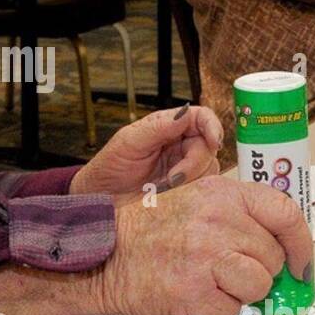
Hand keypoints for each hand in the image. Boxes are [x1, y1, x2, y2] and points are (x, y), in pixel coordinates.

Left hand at [70, 105, 222, 196]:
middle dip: (194, 163)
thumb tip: (183, 114)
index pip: (201, 118)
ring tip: (162, 188)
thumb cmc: (109, 168)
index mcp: (167, 126)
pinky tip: (167, 197)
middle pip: (208, 147)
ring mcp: (183, 168)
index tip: (214, 141)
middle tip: (172, 178)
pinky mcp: (184, 191)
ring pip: (209, 169)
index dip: (213, 126)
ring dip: (190, 180)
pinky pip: (201, 190)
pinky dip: (189, 194)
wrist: (100, 200)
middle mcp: (179, 145)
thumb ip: (157, 128)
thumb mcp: (128, 143)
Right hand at [90, 175, 312, 314]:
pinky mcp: (194, 290)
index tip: (300, 264)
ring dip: (240, 292)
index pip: (285, 213)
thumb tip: (287, 254)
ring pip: (259, 286)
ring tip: (211, 281)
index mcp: (222, 193)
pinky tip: (193, 293)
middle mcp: (218, 219)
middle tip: (229, 271)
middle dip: (259, 271)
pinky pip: (231, 311)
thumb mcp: (197, 202)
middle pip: (273, 257)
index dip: (301, 243)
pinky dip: (216, 309)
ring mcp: (206, 255)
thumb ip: (240, 218)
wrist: (104, 253)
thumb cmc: (151, 231)